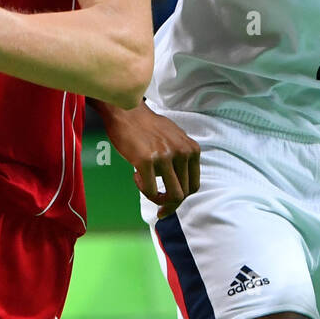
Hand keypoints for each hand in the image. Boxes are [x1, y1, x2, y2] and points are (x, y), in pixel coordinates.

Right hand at [102, 101, 200, 218]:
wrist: (125, 110)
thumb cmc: (146, 125)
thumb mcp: (175, 137)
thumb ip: (182, 157)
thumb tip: (182, 186)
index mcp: (191, 148)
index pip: (194, 185)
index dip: (182, 198)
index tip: (170, 203)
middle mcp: (182, 152)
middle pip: (183, 193)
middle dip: (170, 205)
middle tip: (158, 208)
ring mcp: (165, 156)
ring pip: (172, 196)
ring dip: (158, 200)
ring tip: (144, 186)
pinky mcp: (146, 160)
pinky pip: (151, 191)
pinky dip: (143, 190)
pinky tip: (135, 175)